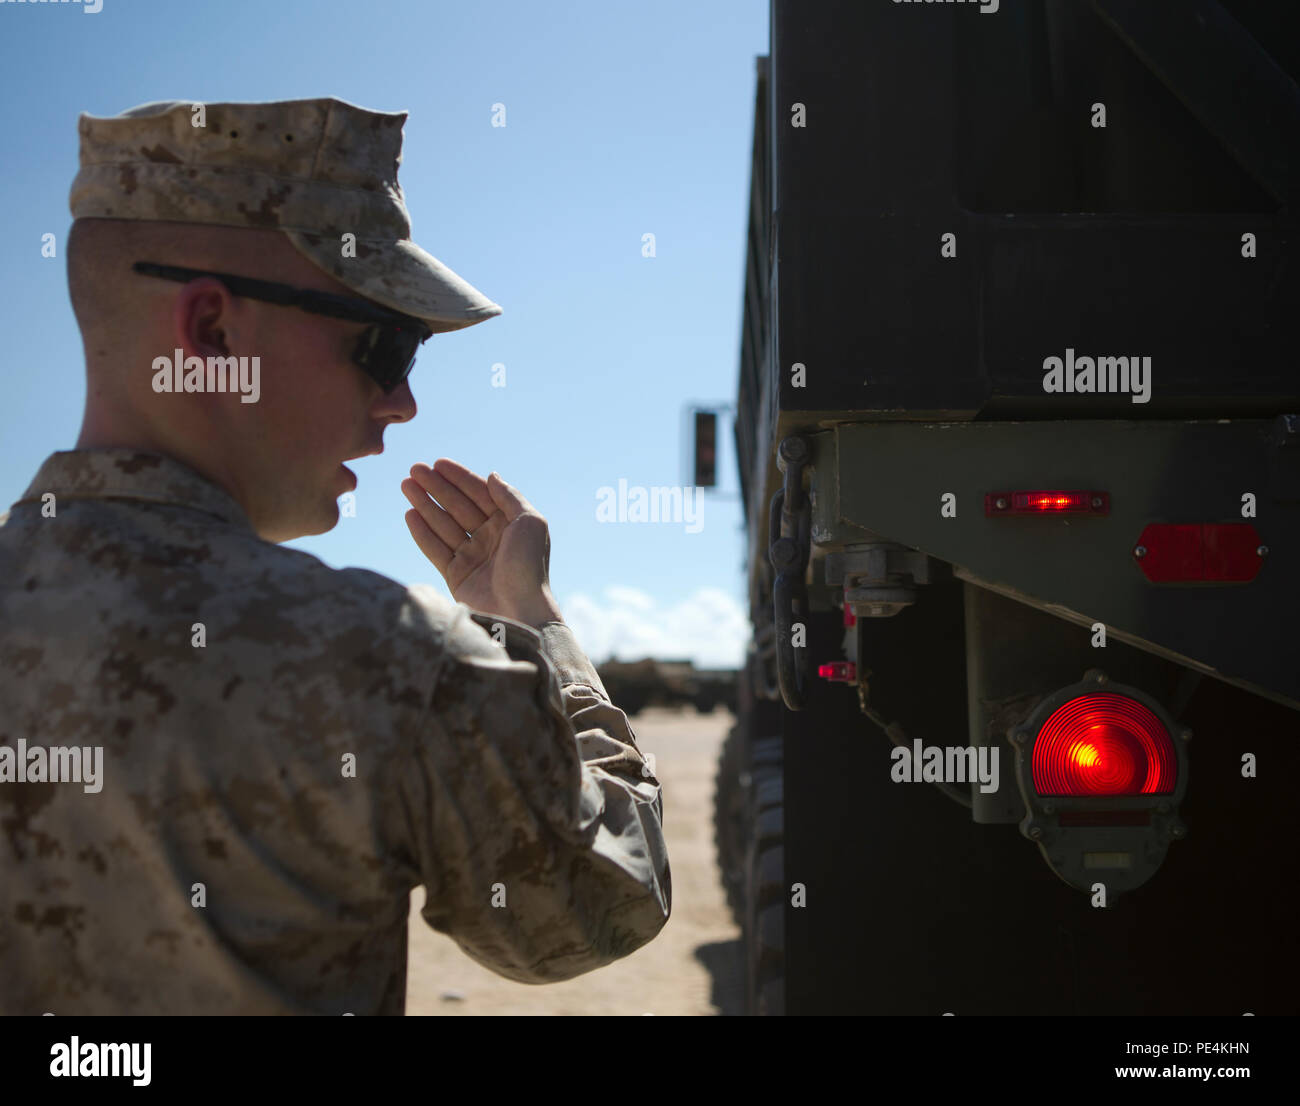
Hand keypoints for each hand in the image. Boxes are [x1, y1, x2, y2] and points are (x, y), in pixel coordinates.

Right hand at [401, 459, 563, 627]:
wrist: (520, 609)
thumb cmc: (529, 565)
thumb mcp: (530, 522)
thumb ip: (509, 496)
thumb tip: (491, 475)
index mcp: (508, 524)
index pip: (479, 494)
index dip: (459, 478)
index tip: (437, 463)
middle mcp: (490, 538)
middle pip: (457, 506)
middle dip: (436, 487)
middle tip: (413, 470)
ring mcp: (472, 557)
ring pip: (443, 525)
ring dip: (424, 504)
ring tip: (406, 485)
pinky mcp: (456, 576)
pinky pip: (435, 549)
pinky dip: (422, 532)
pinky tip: (410, 514)